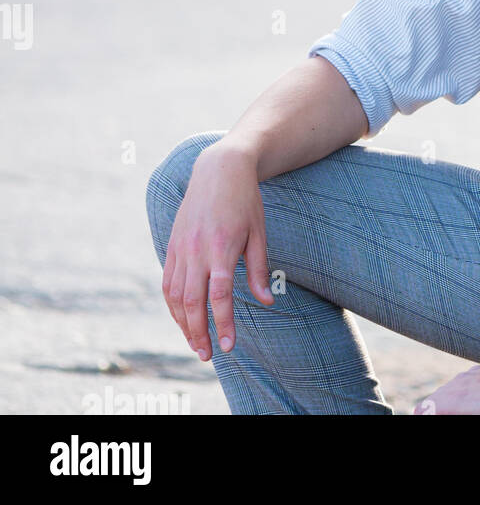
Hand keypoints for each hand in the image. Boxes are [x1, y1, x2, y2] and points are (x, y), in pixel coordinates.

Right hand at [161, 143, 273, 360]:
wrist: (219, 169)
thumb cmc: (245, 201)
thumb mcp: (259, 232)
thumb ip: (258, 269)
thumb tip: (266, 303)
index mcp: (222, 246)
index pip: (220, 295)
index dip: (223, 323)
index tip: (228, 346)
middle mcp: (197, 250)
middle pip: (193, 302)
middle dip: (199, 332)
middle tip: (209, 355)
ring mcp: (181, 247)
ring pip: (176, 296)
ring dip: (183, 323)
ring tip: (196, 342)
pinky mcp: (172, 245)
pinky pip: (168, 282)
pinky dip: (173, 305)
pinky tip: (182, 318)